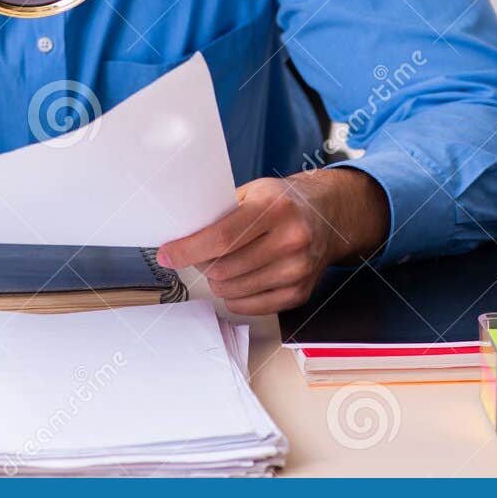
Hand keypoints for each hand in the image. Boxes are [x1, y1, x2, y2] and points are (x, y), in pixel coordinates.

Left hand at [156, 168, 389, 314]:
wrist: (329, 217)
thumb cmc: (285, 202)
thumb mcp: (255, 191)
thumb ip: (222, 211)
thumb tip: (182, 234)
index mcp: (275, 208)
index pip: (221, 237)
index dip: (188, 249)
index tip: (167, 254)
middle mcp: (291, 239)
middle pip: (224, 268)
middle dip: (202, 264)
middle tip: (199, 254)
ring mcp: (298, 270)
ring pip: (233, 291)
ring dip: (217, 281)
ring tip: (222, 264)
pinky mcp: (299, 293)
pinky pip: (250, 306)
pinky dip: (234, 296)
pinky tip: (239, 278)